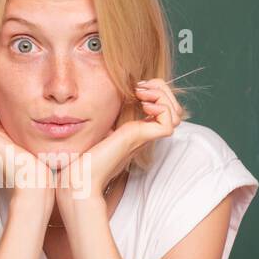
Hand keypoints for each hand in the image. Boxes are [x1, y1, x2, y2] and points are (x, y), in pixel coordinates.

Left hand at [55, 78, 181, 205]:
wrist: (82, 171)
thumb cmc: (87, 151)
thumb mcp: (103, 121)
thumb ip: (112, 110)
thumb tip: (117, 92)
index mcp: (139, 127)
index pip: (164, 106)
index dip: (157, 90)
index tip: (136, 86)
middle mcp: (146, 132)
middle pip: (175, 108)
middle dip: (162, 89)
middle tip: (140, 88)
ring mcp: (146, 136)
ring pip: (176, 113)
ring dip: (162, 95)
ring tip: (142, 95)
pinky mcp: (143, 139)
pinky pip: (169, 122)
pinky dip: (161, 107)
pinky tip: (143, 106)